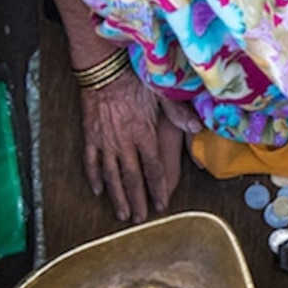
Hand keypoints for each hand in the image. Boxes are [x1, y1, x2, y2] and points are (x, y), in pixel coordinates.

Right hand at [81, 70, 181, 224]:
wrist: (103, 69)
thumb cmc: (133, 79)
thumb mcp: (161, 93)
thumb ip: (178, 113)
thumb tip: (197, 127)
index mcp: (144, 135)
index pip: (154, 170)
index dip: (158, 190)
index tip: (161, 205)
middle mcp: (125, 143)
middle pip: (132, 179)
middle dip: (137, 201)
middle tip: (140, 218)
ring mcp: (105, 141)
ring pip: (111, 176)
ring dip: (117, 196)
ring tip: (121, 213)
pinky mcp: (90, 135)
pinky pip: (91, 161)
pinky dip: (94, 177)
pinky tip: (97, 190)